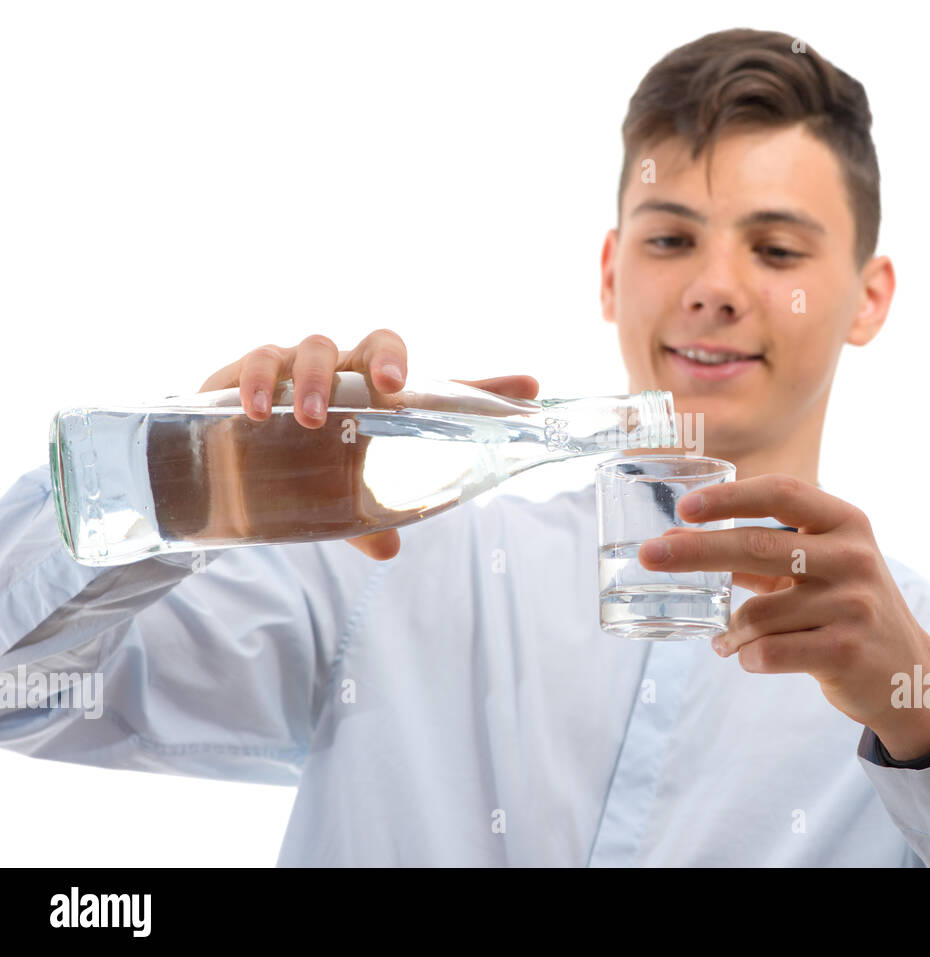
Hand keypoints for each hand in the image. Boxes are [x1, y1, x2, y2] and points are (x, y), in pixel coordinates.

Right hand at [200, 329, 538, 560]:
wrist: (217, 475)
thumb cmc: (293, 474)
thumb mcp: (339, 498)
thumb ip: (370, 516)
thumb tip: (391, 548)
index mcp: (375, 396)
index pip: (440, 387)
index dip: (485, 384)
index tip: (529, 388)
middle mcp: (341, 372)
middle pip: (376, 341)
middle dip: (388, 358)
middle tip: (392, 389)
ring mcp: (292, 368)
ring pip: (313, 347)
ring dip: (316, 379)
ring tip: (314, 420)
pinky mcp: (240, 374)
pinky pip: (254, 362)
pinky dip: (257, 383)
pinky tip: (258, 413)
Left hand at [637, 474, 929, 760]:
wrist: (905, 671)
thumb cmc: (846, 607)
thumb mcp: (816, 568)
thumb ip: (758, 554)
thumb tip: (679, 540)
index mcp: (845, 523)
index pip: (782, 493)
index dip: (729, 497)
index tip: (684, 507)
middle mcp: (853, 557)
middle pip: (757, 546)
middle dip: (695, 551)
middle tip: (650, 555)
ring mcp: (853, 605)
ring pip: (757, 613)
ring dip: (730, 629)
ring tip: (726, 639)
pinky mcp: (846, 650)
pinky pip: (769, 652)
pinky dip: (746, 656)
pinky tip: (747, 657)